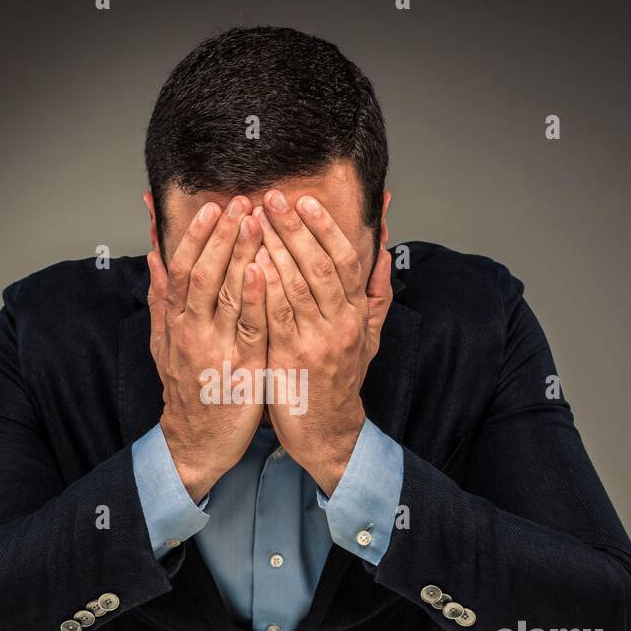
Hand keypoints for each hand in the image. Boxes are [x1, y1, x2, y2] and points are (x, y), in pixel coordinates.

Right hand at [148, 197, 266, 500]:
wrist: (197, 444)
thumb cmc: (189, 391)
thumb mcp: (165, 343)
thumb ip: (162, 299)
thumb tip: (154, 255)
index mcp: (176, 323)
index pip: (182, 269)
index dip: (196, 236)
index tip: (211, 207)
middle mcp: (192, 332)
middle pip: (201, 274)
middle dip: (220, 235)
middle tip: (239, 202)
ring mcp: (216, 350)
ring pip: (224, 294)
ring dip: (240, 255)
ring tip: (255, 221)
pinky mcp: (242, 369)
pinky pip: (249, 328)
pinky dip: (254, 297)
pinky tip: (264, 271)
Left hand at [253, 190, 392, 494]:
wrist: (327, 432)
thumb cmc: (340, 380)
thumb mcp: (368, 336)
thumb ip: (374, 292)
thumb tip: (384, 248)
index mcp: (356, 315)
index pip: (345, 260)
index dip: (326, 228)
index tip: (306, 200)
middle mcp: (339, 325)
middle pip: (320, 266)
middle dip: (295, 229)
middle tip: (272, 198)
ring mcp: (315, 342)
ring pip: (296, 286)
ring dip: (274, 249)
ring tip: (253, 221)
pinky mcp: (288, 360)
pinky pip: (274, 317)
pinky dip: (262, 288)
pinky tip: (246, 264)